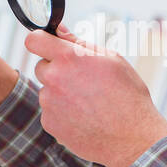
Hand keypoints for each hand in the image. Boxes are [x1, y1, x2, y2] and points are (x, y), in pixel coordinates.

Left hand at [27, 26, 166, 166]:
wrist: (133, 137)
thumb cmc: (128, 95)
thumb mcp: (111, 59)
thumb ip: (79, 43)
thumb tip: (59, 30)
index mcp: (69, 57)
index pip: (34, 40)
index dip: (41, 42)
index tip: (48, 46)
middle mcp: (54, 79)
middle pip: (42, 67)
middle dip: (57, 70)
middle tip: (83, 81)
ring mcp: (49, 103)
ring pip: (48, 91)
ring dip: (61, 94)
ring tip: (89, 103)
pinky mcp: (49, 124)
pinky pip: (51, 112)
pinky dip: (63, 114)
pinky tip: (85, 118)